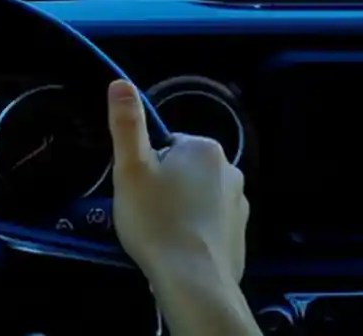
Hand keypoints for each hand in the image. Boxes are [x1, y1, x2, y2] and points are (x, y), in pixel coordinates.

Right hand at [107, 80, 257, 334]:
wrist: (193, 280)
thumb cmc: (156, 219)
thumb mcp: (130, 168)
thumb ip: (127, 124)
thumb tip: (121, 82)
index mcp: (204, 148)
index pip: (167, 146)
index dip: (148, 167)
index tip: (140, 190)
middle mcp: (230, 170)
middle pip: (184, 170)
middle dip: (165, 187)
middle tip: (146, 212)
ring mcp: (240, 204)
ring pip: (198, 197)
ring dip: (181, 209)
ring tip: (161, 233)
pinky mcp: (241, 235)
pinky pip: (210, 224)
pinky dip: (195, 232)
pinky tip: (179, 249)